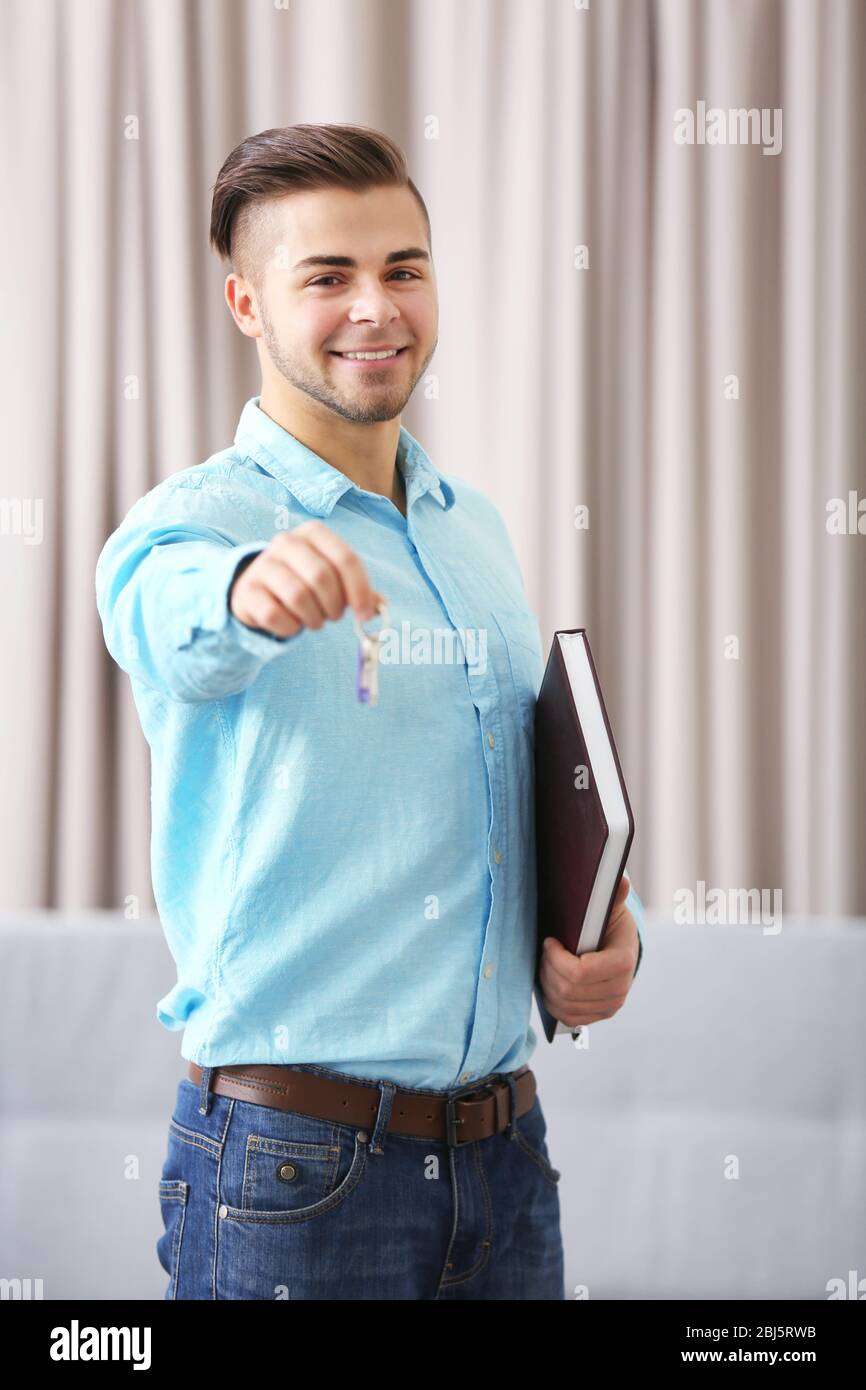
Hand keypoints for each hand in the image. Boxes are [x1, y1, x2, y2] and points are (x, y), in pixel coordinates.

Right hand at [230, 520, 383, 638]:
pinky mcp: (247, 590)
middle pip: (322, 578)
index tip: (366, 615)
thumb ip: (358, 589)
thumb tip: (379, 605)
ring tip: (314, 619)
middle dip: (334, 605)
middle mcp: (286, 542)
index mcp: (313, 533)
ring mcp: (263, 565)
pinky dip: (290, 627)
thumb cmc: (304, 582)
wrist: (257, 589)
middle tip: (334, 616)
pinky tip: (292, 622)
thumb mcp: (333, 578)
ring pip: (298, 597)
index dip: (360, 590)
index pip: (345, 559)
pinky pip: (275, 615)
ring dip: (314, 618)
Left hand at [538, 874, 638, 1027]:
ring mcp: (608, 1007)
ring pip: (563, 1005)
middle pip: (567, 990)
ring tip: (546, 964)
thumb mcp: (610, 908)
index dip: (557, 958)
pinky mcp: (597, 1016)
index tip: (549, 941)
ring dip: (548, 984)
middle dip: (548, 969)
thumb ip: (612, 896)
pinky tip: (551, 981)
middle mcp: (619, 990)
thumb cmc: (609, 925)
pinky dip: (553, 1000)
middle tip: (544, 951)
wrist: (619, 949)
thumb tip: (621, 881)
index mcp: (623, 963)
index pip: (580, 973)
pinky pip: (566, 1017)